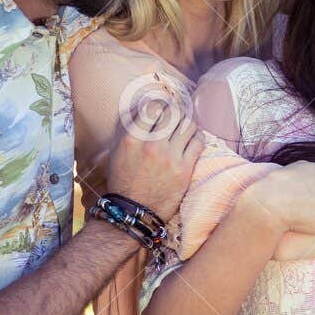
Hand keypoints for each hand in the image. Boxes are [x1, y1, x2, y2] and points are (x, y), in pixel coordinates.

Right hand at [105, 96, 205, 221]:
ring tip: (185, 126)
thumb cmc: (124, 179)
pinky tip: (194, 138)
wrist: (135, 210)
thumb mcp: (117, 151)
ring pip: (188, 125)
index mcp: (132, 139)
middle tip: (176, 115)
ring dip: (188, 122)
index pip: (152, 107)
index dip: (160, 103)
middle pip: (173, 113)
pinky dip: (198, 136)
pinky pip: (198, 142)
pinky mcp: (184, 169)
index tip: (162, 107)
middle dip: (175, 111)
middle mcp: (151, 145)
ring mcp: (170, 157)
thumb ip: (128, 128)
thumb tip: (143, 107)